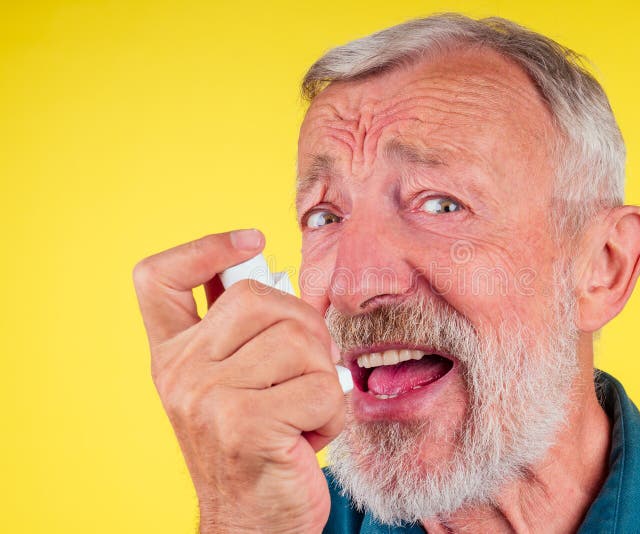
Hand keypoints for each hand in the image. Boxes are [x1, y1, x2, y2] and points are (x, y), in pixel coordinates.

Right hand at [133, 230, 343, 532]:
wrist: (253, 523)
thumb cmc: (259, 445)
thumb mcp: (238, 382)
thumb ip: (245, 332)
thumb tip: (271, 271)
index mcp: (173, 355)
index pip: (158, 278)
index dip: (204, 248)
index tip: (251, 241)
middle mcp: (179, 372)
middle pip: (260, 298)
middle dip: (305, 329)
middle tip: (305, 372)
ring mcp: (206, 398)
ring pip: (300, 341)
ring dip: (322, 378)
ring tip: (302, 413)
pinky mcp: (245, 424)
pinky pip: (321, 386)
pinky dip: (333, 413)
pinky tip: (310, 437)